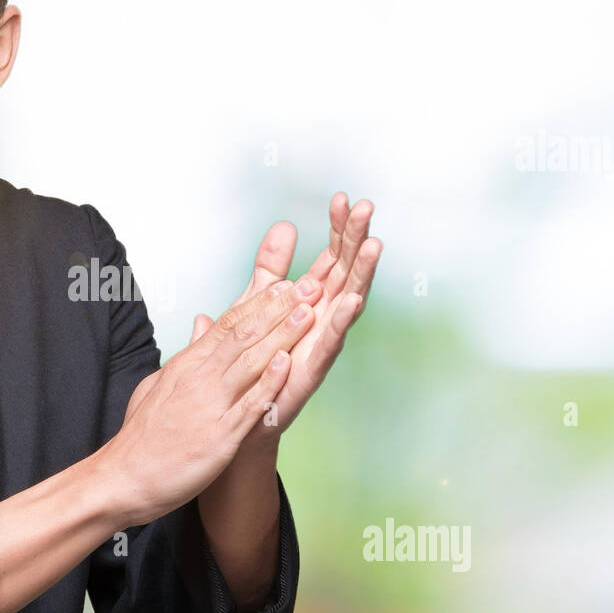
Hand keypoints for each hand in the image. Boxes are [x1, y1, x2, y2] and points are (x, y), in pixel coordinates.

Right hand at [104, 276, 323, 526]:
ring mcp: (209, 406)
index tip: (285, 285)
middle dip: (279, 309)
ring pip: (251, 362)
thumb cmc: (142, 438)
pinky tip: (288, 364)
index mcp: (186, 365)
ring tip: (308, 314)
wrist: (124, 478)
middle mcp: (199, 379)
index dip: (259, 302)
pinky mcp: (218, 436)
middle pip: (244, 335)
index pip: (227, 324)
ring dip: (282, 336)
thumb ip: (186, 355)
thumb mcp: (158, 385)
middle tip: (309, 287)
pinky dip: (270, 383)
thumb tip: (200, 327)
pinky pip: (248, 405)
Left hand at [191, 192, 381, 441]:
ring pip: (347, 302)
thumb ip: (271, 266)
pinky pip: (330, 343)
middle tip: (366, 208)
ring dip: (362, 273)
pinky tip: (354, 300)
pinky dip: (341, 321)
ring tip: (374, 244)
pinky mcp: (311, 370)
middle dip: (356, 239)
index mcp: (312, 301)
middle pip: (345, 271)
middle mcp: (322, 319)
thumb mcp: (258, 301)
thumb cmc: (252, 359)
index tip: (343, 198)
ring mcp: (320, 343)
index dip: (338, 229)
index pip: (331, 257)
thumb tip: (285, 225)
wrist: (239, 415)